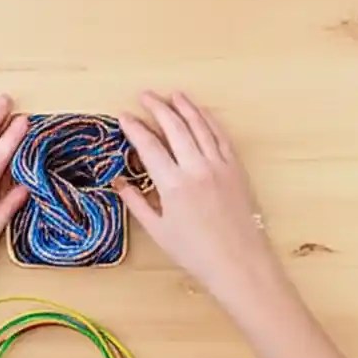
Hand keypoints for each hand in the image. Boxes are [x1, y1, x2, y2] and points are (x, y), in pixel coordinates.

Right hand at [115, 92, 278, 297]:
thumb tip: (118, 182)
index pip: (148, 145)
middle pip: (174, 127)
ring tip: (173, 94)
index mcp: (172, 184)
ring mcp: (218, 166)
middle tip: (145, 96)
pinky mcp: (235, 168)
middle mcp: (196, 168)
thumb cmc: (196, 252)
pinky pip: (220, 136)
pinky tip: (201, 113)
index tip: (124, 116)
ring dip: (185, 107)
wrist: (238, 262)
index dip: (134, 128)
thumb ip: (136, 202)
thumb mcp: (158, 230)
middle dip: (157, 107)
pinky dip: (209, 121)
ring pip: (200, 126)